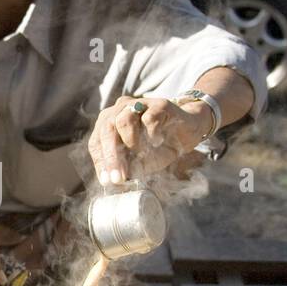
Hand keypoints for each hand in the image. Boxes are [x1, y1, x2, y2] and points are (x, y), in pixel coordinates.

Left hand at [88, 96, 211, 185]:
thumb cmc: (161, 146)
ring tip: (141, 152)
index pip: (97, 141)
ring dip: (130, 143)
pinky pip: (148, 119)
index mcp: (110, 123)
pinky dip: (151, 135)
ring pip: (123, 121)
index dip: (101, 162)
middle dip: (111, 157)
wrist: (189, 131)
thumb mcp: (142, 161)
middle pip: (106, 130)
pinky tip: (157, 141)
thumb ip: (129, 167)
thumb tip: (116, 180)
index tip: (107, 181)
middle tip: (118, 178)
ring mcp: (139, 104)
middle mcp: (121, 110)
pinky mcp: (158, 104)